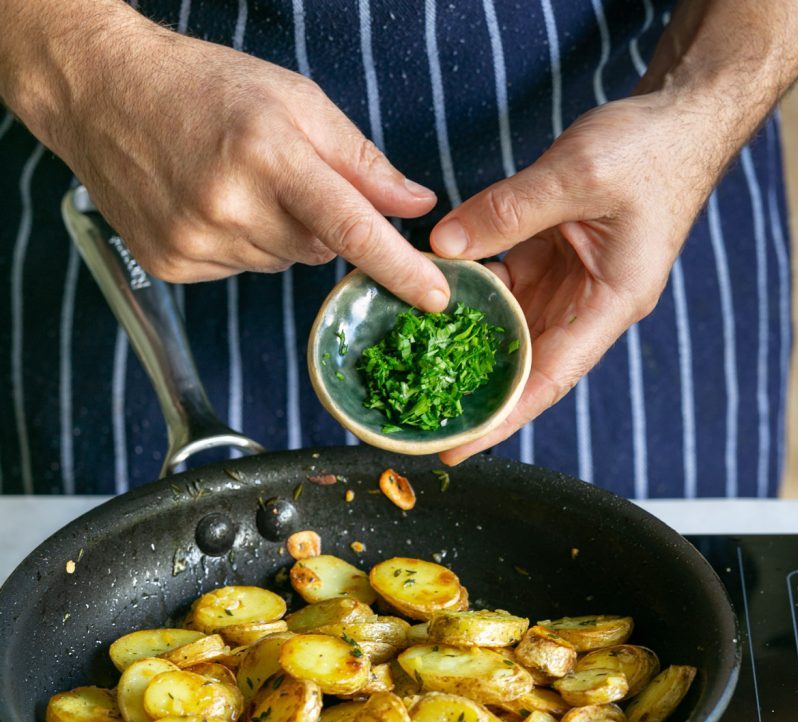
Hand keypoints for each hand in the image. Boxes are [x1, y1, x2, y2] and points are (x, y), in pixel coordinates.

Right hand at [9, 1, 448, 308]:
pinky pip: (238, 271)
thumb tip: (414, 205)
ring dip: (277, 233)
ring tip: (237, 184)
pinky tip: (211, 205)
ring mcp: (195, 241)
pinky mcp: (173, 265)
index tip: (435, 297)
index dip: (398, 266)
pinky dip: (240, 245)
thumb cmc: (202, 87)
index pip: (350, 225)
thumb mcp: (293, 100)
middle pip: (317, 249)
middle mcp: (228, 204)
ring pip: (279, 264)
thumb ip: (360, 159)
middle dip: (317, 221)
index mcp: (267, 153)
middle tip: (282, 177)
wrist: (100, 92)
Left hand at [429, 95, 723, 463]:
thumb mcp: (579, 173)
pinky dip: (470, 291)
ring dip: (465, 344)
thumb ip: (509, 210)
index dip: (503, 418)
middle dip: (476, 395)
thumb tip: (443, 248)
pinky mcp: (549, 258)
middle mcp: (588, 306)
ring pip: (509, 328)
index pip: (551, 378)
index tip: (458, 448)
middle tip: (419, 420)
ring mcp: (567, 284)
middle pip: (525, 365)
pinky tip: (430, 295)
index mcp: (611, 303)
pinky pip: (503, 286)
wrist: (677, 119)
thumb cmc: (649, 150)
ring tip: (413, 367)